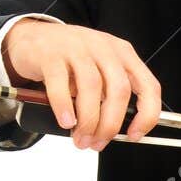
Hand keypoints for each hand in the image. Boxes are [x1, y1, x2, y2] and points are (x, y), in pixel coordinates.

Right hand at [3, 19, 161, 148]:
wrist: (32, 38)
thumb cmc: (69, 59)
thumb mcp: (99, 71)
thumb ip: (109, 95)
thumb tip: (112, 132)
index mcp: (123, 54)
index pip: (148, 86)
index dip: (147, 115)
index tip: (135, 134)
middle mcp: (104, 48)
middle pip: (119, 89)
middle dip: (110, 124)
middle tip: (98, 142)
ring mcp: (77, 47)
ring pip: (92, 86)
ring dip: (88, 120)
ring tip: (81, 138)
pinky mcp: (50, 53)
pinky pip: (59, 82)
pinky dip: (64, 106)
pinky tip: (66, 122)